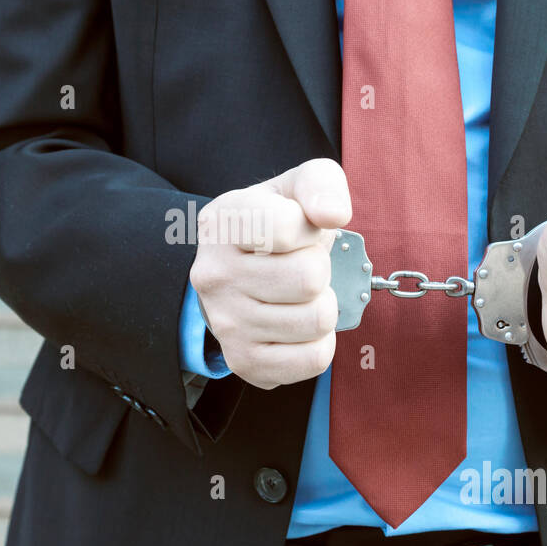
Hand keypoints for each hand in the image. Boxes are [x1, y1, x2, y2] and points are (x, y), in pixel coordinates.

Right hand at [189, 158, 351, 389]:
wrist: (238, 272)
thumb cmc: (277, 225)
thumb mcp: (295, 188)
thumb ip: (321, 184)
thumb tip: (332, 215)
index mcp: (223, 223)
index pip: (287, 227)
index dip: (310, 229)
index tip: (298, 230)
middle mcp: (214, 274)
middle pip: (309, 277)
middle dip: (320, 269)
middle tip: (300, 266)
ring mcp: (225, 322)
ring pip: (317, 319)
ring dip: (322, 305)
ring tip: (299, 295)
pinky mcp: (244, 361)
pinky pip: (314, 359)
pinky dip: (320, 341)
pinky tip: (299, 325)